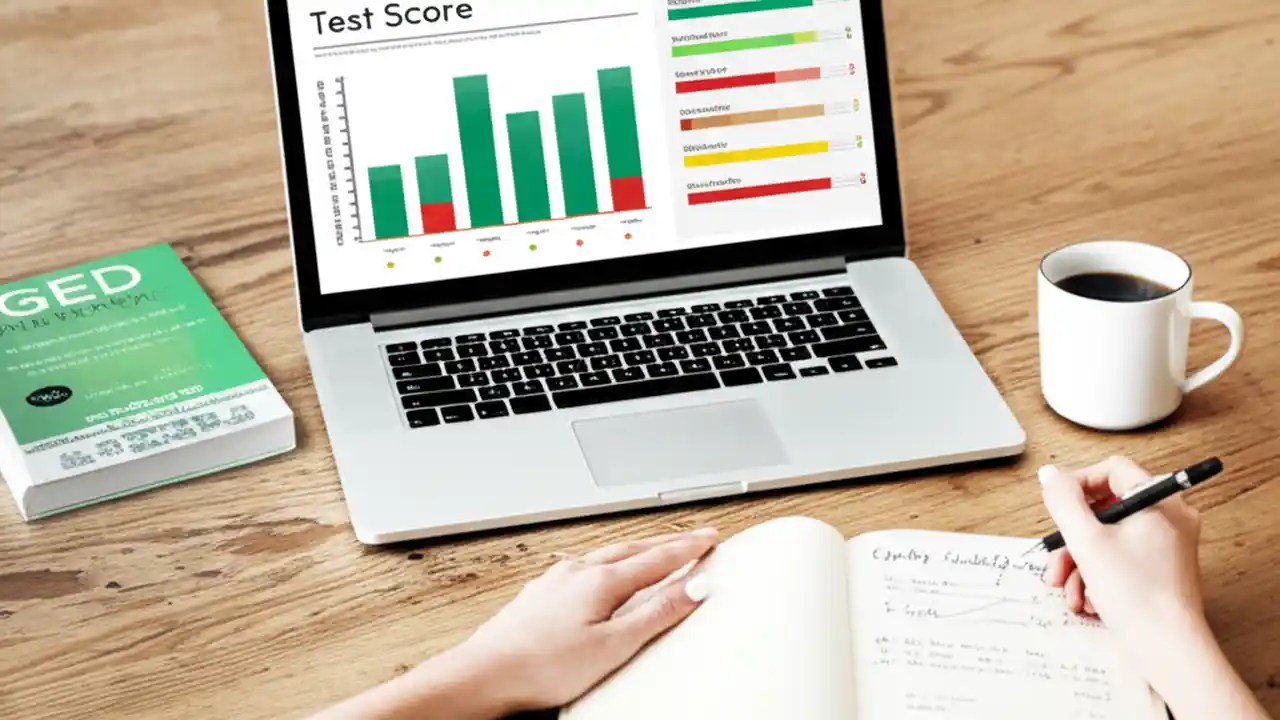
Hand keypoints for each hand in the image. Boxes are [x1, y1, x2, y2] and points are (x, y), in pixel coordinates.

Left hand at [457, 527, 718, 712]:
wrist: (485, 675)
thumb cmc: (543, 666)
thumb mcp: (613, 645)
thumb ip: (656, 614)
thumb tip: (693, 587)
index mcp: (601, 581)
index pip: (658, 558)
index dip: (688, 548)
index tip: (711, 538)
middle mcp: (577, 572)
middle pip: (632, 550)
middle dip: (665, 544)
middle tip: (690, 540)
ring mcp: (555, 581)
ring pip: (605, 556)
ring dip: (635, 551)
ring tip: (652, 551)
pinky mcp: (539, 595)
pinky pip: (583, 568)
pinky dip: (606, 565)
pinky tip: (600, 575)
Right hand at [1039, 457, 1272, 719]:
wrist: (1166, 648)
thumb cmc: (1135, 594)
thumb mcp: (1086, 539)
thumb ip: (1063, 500)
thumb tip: (1051, 474)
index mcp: (1159, 501)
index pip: (1112, 469)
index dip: (1078, 483)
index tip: (1058, 504)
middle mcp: (1170, 518)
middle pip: (1106, 509)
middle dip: (1073, 536)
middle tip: (1056, 556)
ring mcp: (1168, 545)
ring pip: (1110, 538)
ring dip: (1080, 561)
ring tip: (1067, 588)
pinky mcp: (1162, 570)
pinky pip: (1122, 559)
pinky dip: (1098, 575)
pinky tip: (1086, 599)